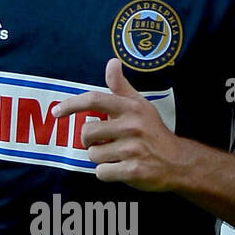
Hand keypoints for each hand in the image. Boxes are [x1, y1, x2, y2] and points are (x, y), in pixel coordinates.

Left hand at [51, 58, 186, 189]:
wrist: (179, 162)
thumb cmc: (154, 132)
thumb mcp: (140, 106)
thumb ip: (121, 87)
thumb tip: (112, 62)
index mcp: (131, 108)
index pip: (94, 100)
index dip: (71, 105)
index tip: (56, 112)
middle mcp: (132, 126)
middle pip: (87, 132)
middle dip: (89, 141)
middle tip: (104, 142)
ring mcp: (133, 149)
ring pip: (93, 155)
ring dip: (100, 158)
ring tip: (117, 155)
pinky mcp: (133, 171)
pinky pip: (101, 172)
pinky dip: (107, 172)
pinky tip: (121, 168)